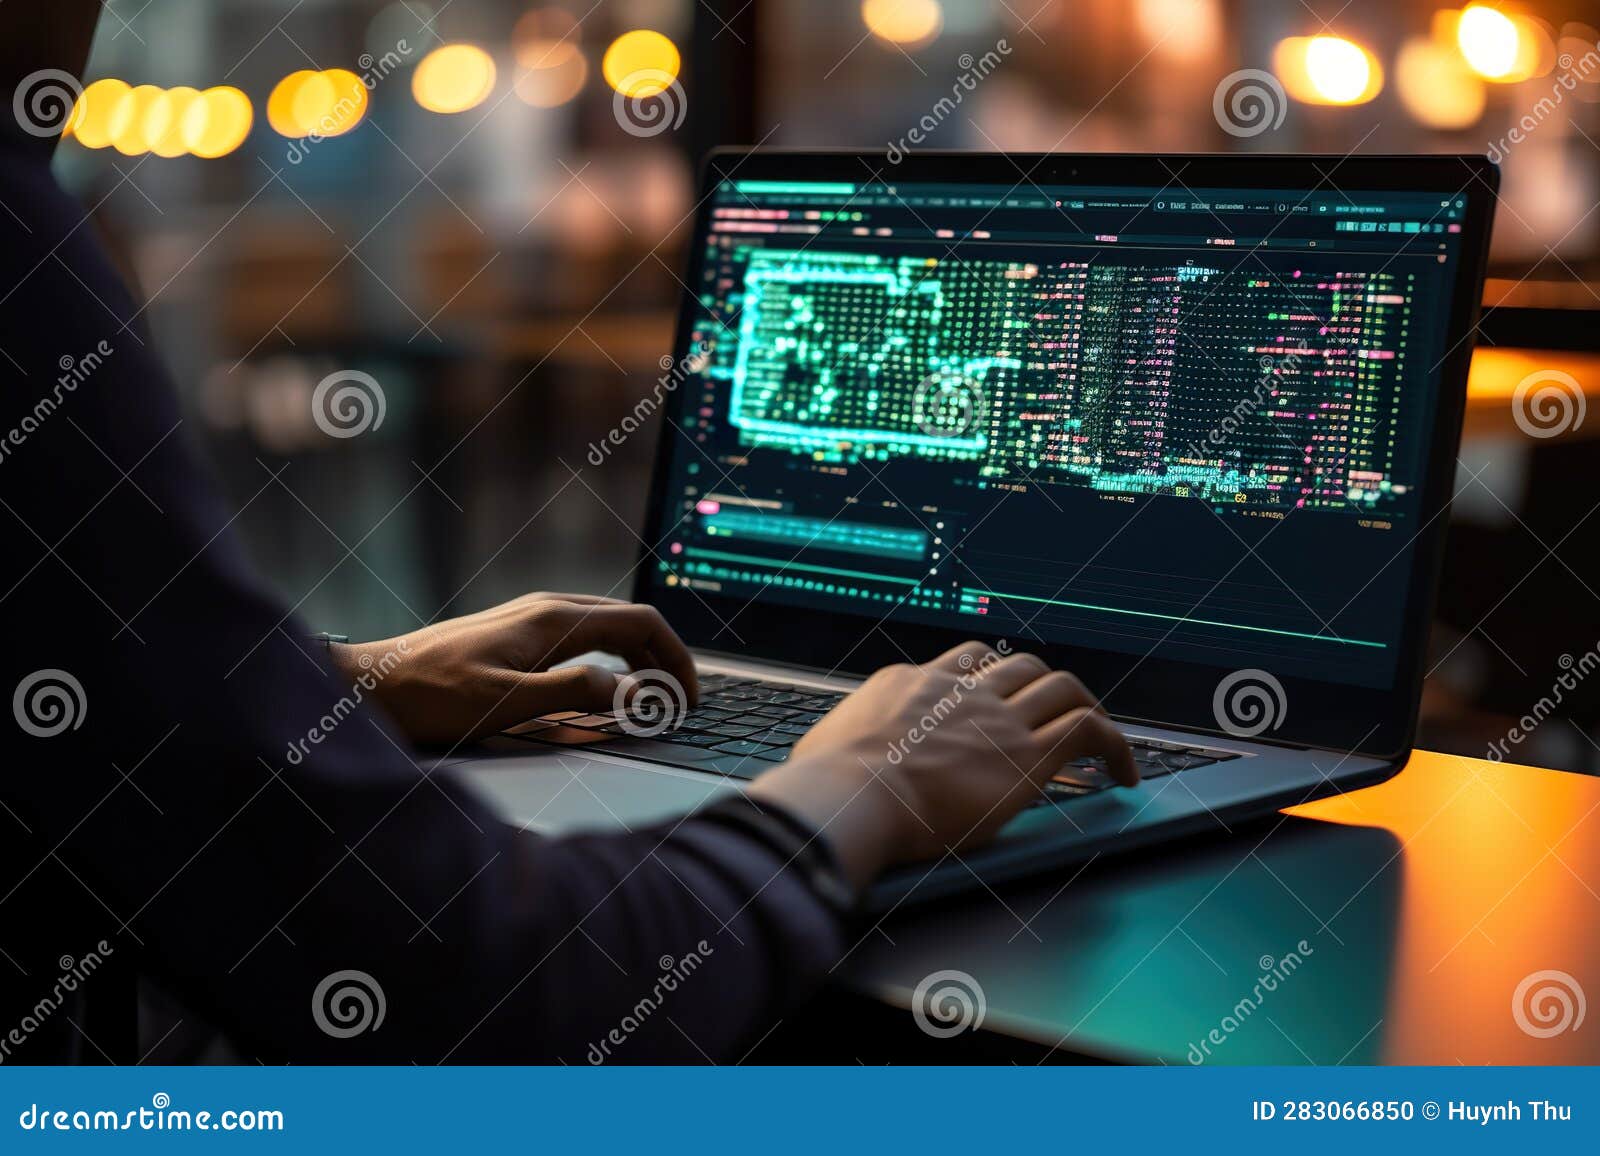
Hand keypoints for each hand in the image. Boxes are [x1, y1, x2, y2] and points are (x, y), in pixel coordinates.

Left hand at [329, 593, 697, 745]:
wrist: (371, 684)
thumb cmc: (430, 695)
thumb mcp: (506, 703)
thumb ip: (575, 693)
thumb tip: (634, 692)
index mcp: (553, 620)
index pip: (641, 623)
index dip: (675, 658)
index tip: (690, 696)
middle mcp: (546, 610)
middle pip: (629, 621)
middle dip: (663, 658)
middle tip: (679, 703)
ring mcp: (531, 618)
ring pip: (607, 626)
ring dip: (639, 657)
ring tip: (652, 697)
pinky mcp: (517, 633)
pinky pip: (583, 636)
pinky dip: (611, 657)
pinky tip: (605, 686)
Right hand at [747, 641, 1134, 888]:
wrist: (853, 793)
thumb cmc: (825, 787)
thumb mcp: (820, 751)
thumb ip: (834, 752)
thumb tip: (809, 772)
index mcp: (908, 685)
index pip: (958, 667)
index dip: (979, 682)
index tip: (988, 705)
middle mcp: (958, 691)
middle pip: (1014, 664)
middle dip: (1035, 683)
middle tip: (1046, 713)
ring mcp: (996, 719)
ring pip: (1060, 685)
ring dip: (1081, 705)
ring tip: (1096, 738)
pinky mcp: (1028, 756)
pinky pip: (1089, 730)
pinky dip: (1115, 745)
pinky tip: (1124, 772)